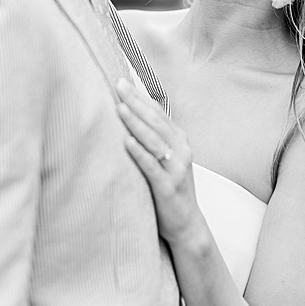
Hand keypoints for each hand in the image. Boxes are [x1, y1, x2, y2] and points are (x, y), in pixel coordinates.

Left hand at [116, 79, 201, 245]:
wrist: (187, 224)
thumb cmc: (170, 190)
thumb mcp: (168, 160)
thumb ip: (156, 139)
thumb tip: (134, 115)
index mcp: (180, 142)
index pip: (159, 113)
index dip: (141, 97)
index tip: (123, 81)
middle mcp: (182, 151)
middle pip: (156, 121)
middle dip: (136, 102)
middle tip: (118, 85)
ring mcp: (176, 169)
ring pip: (155, 140)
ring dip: (136, 123)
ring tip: (120, 108)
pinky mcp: (168, 187)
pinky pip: (152, 166)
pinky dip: (139, 153)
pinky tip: (127, 142)